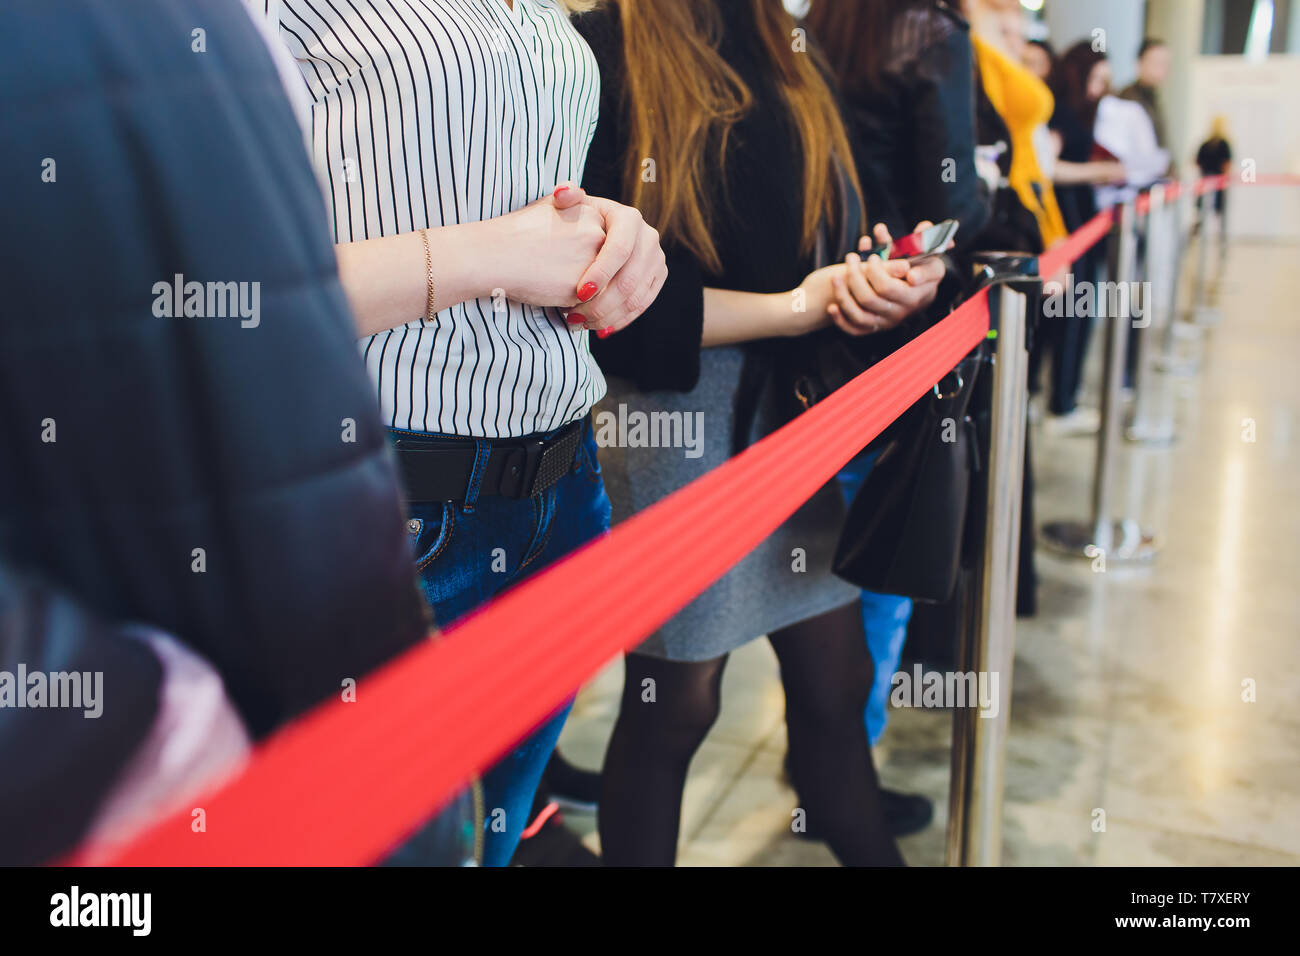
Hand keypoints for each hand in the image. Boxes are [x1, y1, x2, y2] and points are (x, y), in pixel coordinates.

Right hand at [487, 186, 606, 307]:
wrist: (493, 254)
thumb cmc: (517, 231)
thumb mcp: (549, 205)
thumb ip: (574, 203)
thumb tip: (584, 199)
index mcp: (592, 214)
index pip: (600, 242)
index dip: (577, 249)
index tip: (554, 247)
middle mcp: (598, 236)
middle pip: (601, 264)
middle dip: (582, 268)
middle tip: (551, 261)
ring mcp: (592, 263)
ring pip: (596, 285)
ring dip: (578, 285)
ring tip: (549, 273)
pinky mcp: (582, 289)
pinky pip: (584, 303)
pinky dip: (569, 300)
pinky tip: (548, 285)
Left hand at [553, 183, 667, 337]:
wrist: (594, 234)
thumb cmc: (574, 221)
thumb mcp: (568, 206)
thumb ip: (565, 198)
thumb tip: (563, 192)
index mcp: (629, 218)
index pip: (619, 250)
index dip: (601, 273)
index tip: (579, 292)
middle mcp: (649, 237)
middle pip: (630, 279)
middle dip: (602, 303)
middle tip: (574, 317)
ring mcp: (657, 259)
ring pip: (636, 297)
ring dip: (608, 315)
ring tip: (581, 324)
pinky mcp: (658, 277)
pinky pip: (643, 305)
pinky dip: (621, 320)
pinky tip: (599, 329)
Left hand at [827, 222, 945, 335]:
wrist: (916, 291)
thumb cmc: (917, 267)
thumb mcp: (924, 253)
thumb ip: (922, 239)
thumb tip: (924, 227)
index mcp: (920, 289)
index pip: (899, 284)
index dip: (881, 271)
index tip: (872, 257)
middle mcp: (906, 307)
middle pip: (874, 295)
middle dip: (858, 274)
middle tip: (851, 258)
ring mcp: (890, 320)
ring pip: (861, 313)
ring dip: (844, 294)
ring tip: (837, 274)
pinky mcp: (876, 327)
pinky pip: (856, 329)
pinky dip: (841, 319)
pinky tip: (832, 306)